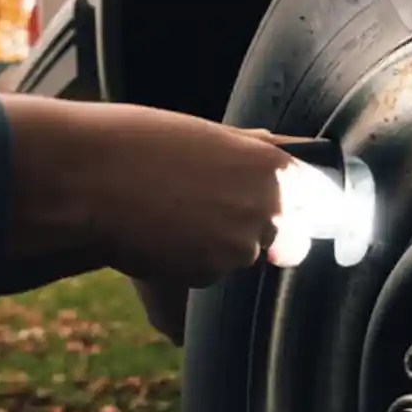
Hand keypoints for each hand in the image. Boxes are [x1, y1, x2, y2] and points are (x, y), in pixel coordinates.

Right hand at [1, 96, 289, 289]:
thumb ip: (254, 154)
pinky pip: (209, 273)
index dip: (309, 210)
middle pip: (291, 239)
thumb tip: (290, 152)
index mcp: (277, 168)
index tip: (300, 215)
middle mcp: (270, 209)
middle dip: (268, 236)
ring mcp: (240, 246)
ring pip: (244, 256)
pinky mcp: (208, 275)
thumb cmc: (142, 144)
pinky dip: (190, 261)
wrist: (88, 176)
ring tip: (174, 214)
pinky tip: (160, 234)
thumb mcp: (210, 137)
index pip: (324, 201)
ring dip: (220, 245)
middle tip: (220, 216)